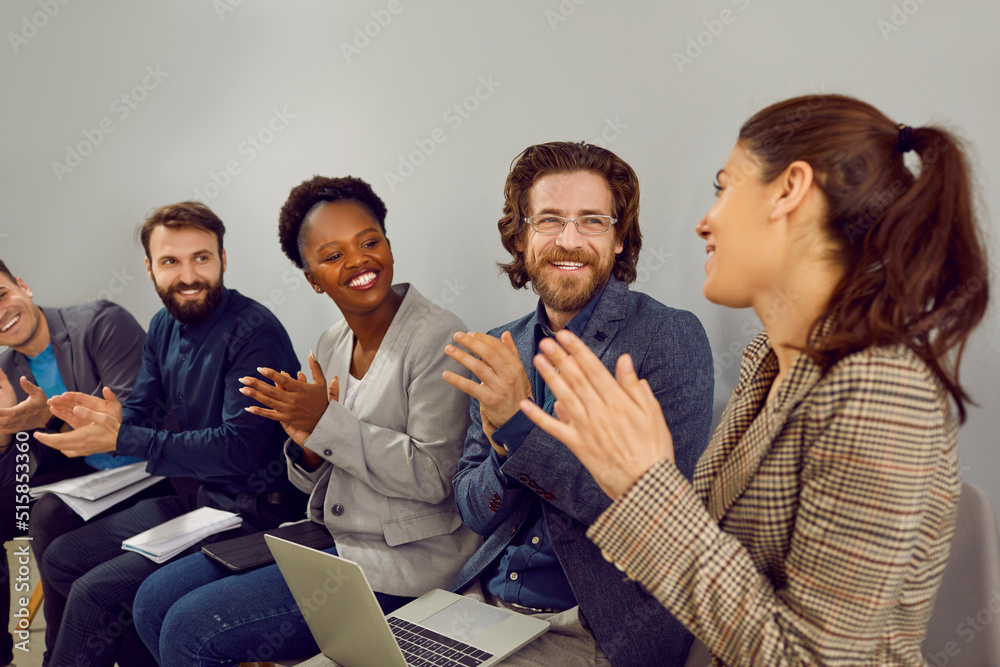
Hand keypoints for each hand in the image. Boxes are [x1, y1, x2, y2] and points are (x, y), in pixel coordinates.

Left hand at [0, 368, 51, 432]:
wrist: (48, 417)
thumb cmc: (42, 403)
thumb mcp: (38, 392)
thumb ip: (28, 386)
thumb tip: (22, 378)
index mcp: (25, 409)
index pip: (11, 412)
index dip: (2, 412)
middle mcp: (22, 418)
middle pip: (5, 420)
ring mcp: (20, 424)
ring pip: (5, 426)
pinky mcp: (19, 428)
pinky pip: (7, 430)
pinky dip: (0, 429)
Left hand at [34, 387, 122, 456]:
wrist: (122, 439)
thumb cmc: (112, 428)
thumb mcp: (101, 417)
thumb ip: (87, 413)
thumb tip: (74, 408)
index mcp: (81, 437)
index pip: (58, 439)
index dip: (45, 438)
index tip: (37, 434)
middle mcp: (80, 445)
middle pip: (57, 445)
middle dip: (46, 441)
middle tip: (38, 436)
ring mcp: (83, 450)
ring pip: (62, 449)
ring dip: (54, 444)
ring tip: (48, 439)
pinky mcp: (86, 451)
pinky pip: (70, 452)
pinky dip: (63, 449)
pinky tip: (63, 446)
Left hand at [240, 352, 334, 445]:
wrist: (324, 421)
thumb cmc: (321, 400)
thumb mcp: (321, 382)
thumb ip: (315, 367)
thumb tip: (310, 353)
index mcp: (301, 389)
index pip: (284, 380)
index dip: (271, 375)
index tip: (260, 369)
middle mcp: (293, 400)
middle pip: (272, 391)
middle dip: (257, 384)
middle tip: (243, 378)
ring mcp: (289, 410)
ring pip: (269, 402)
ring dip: (254, 395)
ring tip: (242, 389)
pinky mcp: (286, 419)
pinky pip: (270, 415)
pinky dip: (259, 411)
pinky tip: (248, 407)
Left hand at [443, 331, 532, 438]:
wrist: (518, 420)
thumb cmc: (516, 392)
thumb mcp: (519, 372)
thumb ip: (512, 352)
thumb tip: (506, 334)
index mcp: (515, 366)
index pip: (497, 346)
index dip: (483, 338)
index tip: (470, 334)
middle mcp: (508, 375)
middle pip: (487, 353)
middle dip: (471, 342)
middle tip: (457, 336)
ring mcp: (499, 387)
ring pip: (477, 367)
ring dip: (461, 356)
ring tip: (449, 349)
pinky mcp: (489, 400)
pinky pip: (470, 387)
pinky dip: (457, 380)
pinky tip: (446, 374)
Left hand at [518, 329, 673, 498]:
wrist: (646, 484)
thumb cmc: (653, 449)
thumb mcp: (652, 414)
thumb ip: (635, 386)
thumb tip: (625, 359)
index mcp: (618, 401)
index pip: (594, 368)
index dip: (578, 350)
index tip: (566, 336)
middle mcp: (599, 412)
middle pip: (575, 379)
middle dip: (559, 358)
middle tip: (546, 341)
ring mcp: (586, 429)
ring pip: (563, 397)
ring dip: (549, 377)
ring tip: (537, 360)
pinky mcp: (577, 446)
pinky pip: (555, 429)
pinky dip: (539, 417)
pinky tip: (526, 405)